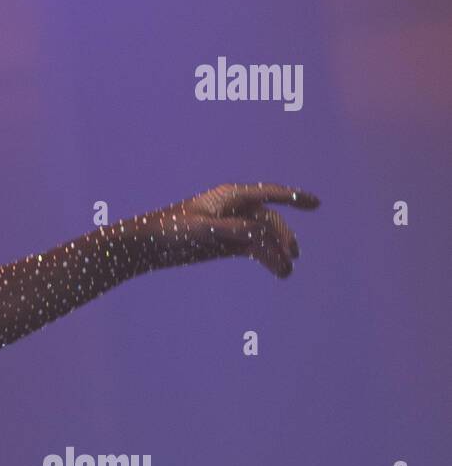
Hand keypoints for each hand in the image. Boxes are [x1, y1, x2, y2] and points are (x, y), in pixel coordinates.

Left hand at [147, 183, 320, 278]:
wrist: (149, 244)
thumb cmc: (172, 229)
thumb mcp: (202, 229)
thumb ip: (233, 230)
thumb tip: (262, 237)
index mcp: (230, 196)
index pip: (269, 193)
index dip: (294, 197)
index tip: (316, 203)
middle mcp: (235, 208)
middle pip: (270, 220)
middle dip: (284, 236)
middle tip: (291, 256)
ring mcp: (233, 226)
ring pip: (265, 237)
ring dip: (278, 252)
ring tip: (285, 272)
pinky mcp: (228, 243)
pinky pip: (256, 249)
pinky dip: (268, 259)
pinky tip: (279, 271)